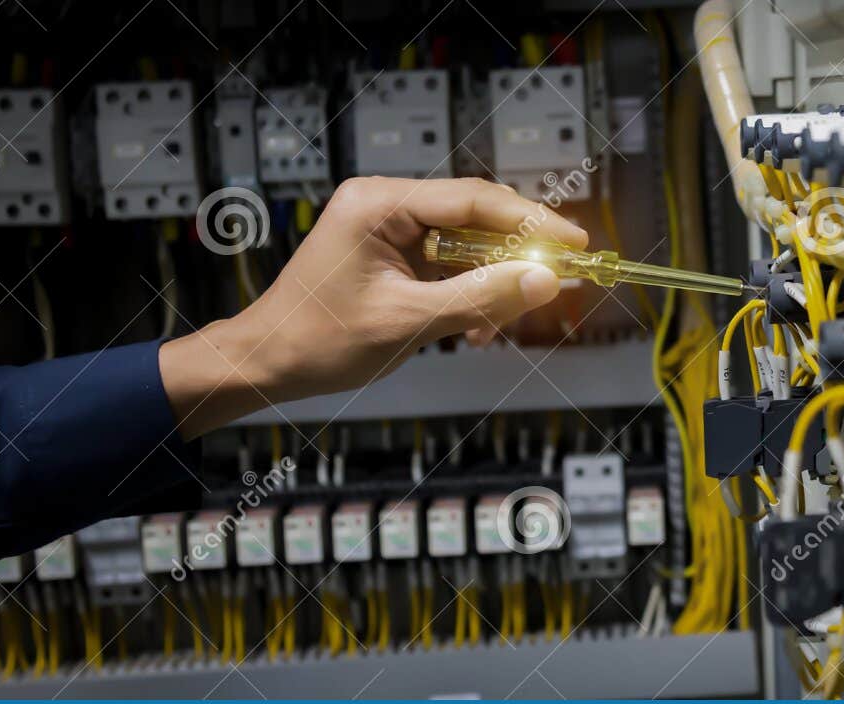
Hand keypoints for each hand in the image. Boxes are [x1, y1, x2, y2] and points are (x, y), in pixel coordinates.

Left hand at [159, 176, 586, 437]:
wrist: (268, 363)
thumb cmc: (321, 341)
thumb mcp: (409, 322)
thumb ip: (480, 297)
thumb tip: (544, 280)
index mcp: (380, 204)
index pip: (474, 200)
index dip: (531, 220)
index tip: (575, 243)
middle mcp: (384, 203)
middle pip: (475, 217)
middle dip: (515, 255)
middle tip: (557, 281)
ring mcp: (388, 228)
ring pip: (467, 245)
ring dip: (491, 283)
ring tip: (495, 325)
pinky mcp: (393, 253)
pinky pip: (448, 265)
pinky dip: (469, 294)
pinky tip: (474, 327)